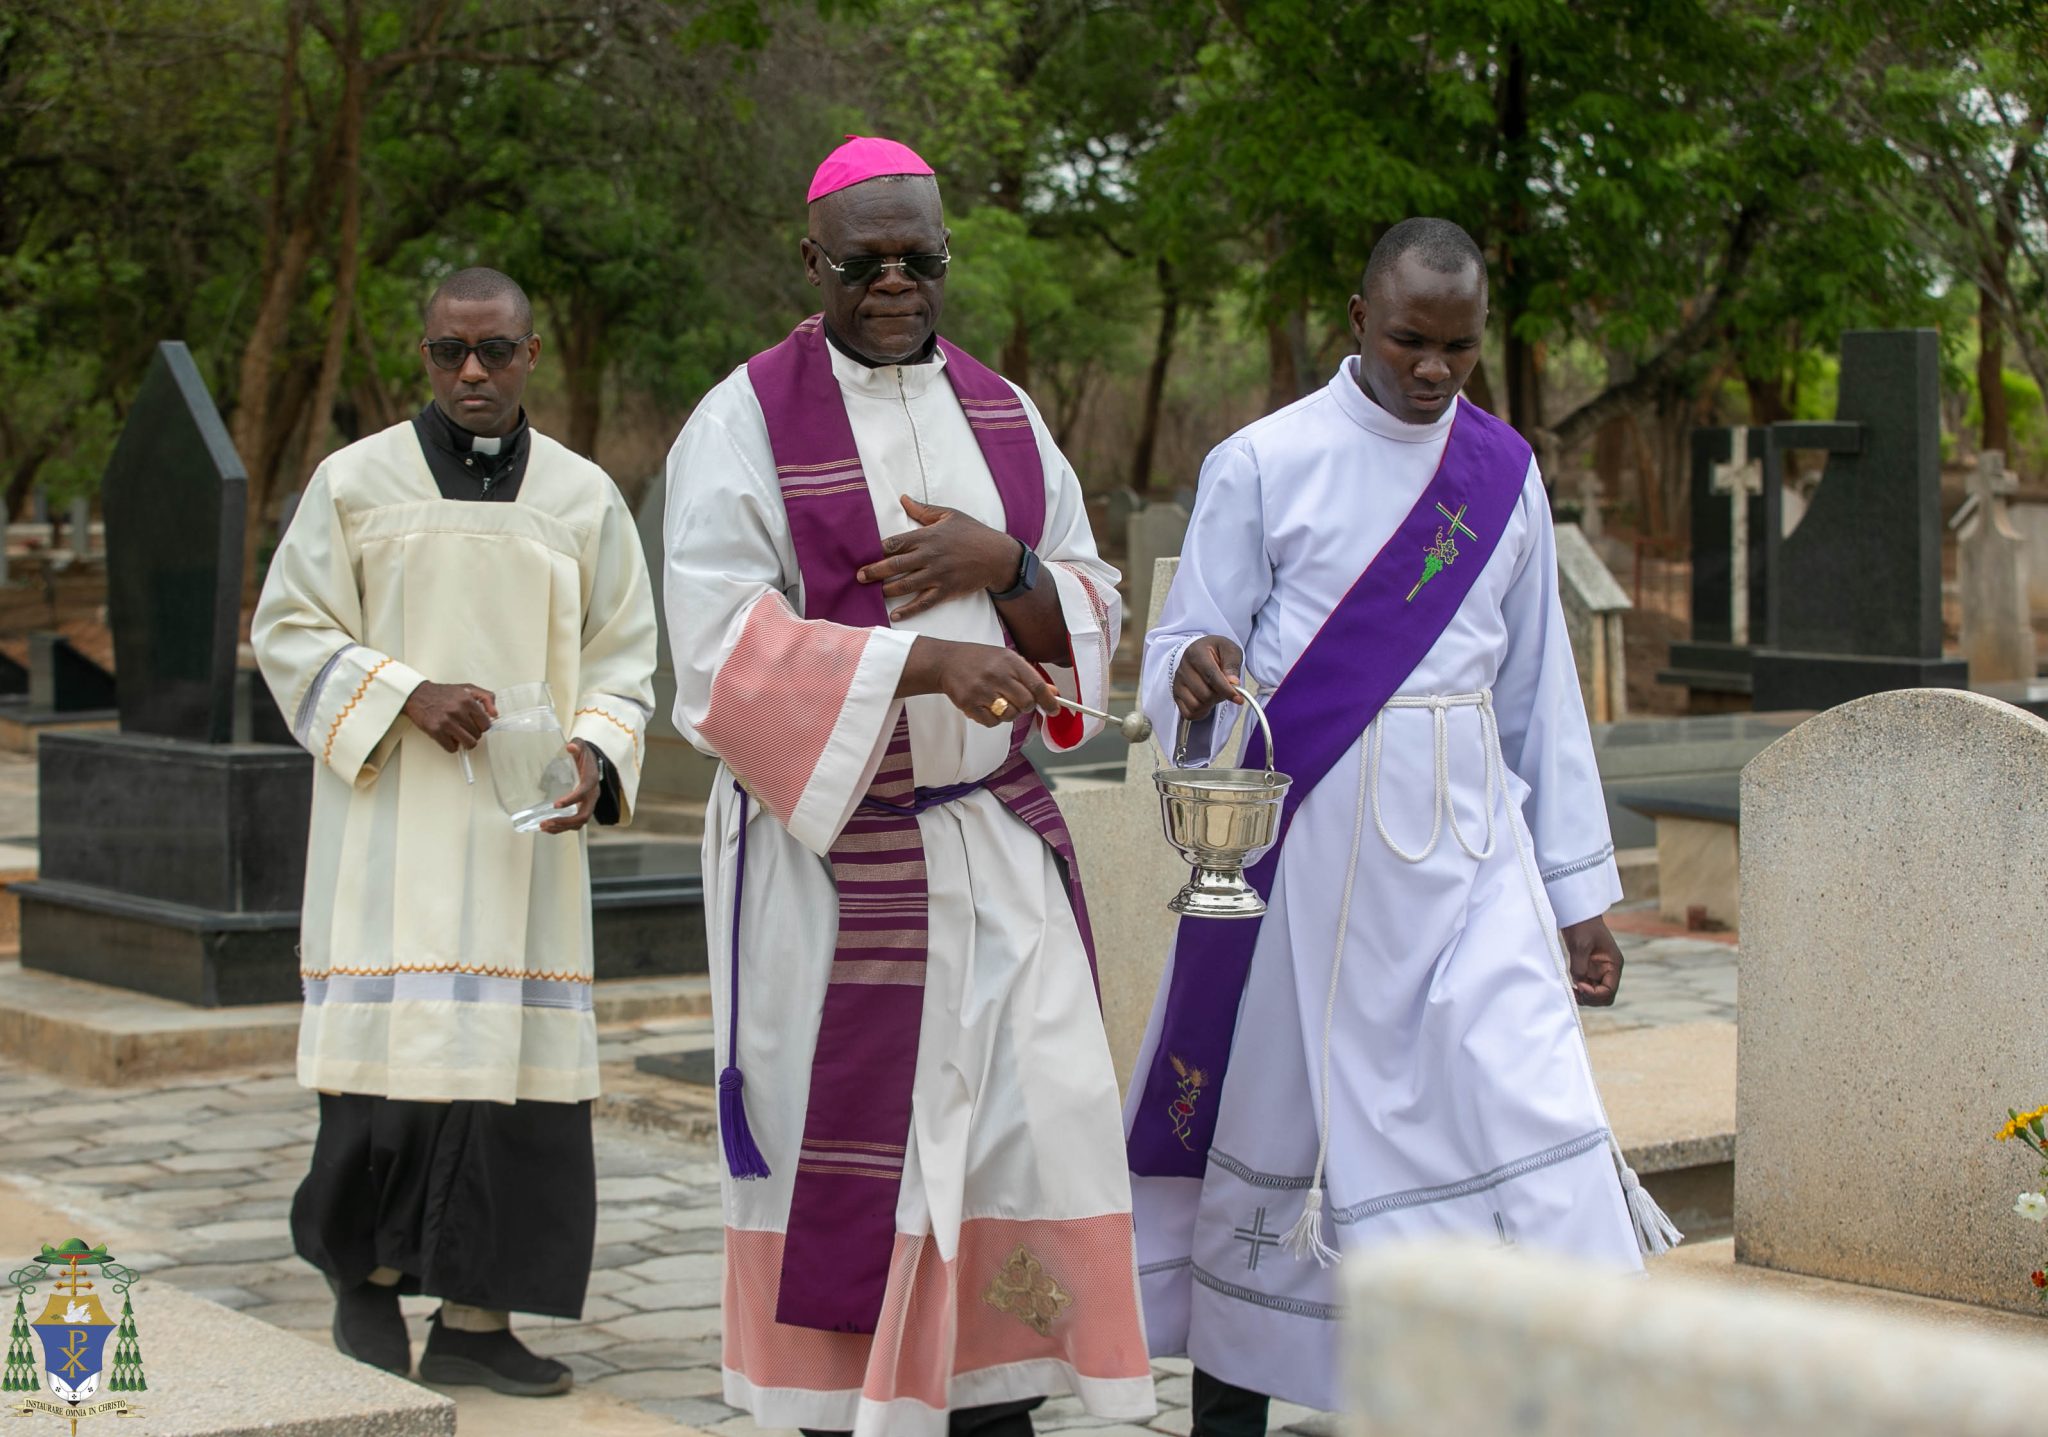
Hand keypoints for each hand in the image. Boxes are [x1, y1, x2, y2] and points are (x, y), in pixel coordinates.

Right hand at [403, 681, 495, 752]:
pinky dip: (451, 745)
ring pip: (468, 743)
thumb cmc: (443, 693)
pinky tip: (448, 736)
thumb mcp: (468, 688)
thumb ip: (486, 697)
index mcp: (467, 700)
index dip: (482, 726)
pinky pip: (452, 748)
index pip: (486, 724)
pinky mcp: (435, 731)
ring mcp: (446, 722)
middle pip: (477, 735)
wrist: (418, 694)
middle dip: (473, 733)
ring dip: (465, 741)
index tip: (477, 724)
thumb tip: (495, 714)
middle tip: (464, 727)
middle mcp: (457, 711)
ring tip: (459, 734)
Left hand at [539, 740, 601, 833]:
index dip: (571, 800)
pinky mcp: (582, 807)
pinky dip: (562, 827)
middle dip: (565, 822)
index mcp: (591, 780)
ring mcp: (588, 803)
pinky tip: (548, 827)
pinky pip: (575, 822)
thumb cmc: (584, 754)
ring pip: (579, 823)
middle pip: (583, 815)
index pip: (584, 793)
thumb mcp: (581, 746)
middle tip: (546, 822)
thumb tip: (570, 747)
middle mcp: (592, 795)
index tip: (555, 804)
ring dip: (561, 827)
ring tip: (544, 827)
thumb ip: (577, 745)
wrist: (592, 760)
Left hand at [856, 496, 1020, 621]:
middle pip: (895, 565)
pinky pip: (923, 602)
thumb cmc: (973, 533)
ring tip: (873, 592)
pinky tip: (895, 614)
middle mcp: (929, 557)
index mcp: (928, 536)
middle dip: (874, 571)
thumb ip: (923, 510)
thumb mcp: (949, 515)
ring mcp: (937, 575)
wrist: (997, 556)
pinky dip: (908, 610)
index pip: (895, 543)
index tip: (865, 553)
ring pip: (905, 585)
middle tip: (860, 576)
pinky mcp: (946, 591)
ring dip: (886, 590)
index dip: (878, 549)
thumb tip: (903, 498)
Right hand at [902, 637, 1057, 726]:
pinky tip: (987, 707)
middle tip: (1018, 702)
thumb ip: (1028, 676)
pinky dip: (993, 719)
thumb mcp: (1006, 659)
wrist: (946, 662)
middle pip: (1026, 703)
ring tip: (999, 702)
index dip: (1049, 701)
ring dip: (1009, 713)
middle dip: (1026, 706)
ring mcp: (982, 691)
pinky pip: (992, 723)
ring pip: (1010, 715)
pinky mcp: (969, 704)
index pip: (1036, 685)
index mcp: (1009, 661)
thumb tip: (1052, 693)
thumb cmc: (979, 660)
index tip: (1055, 710)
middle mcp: (997, 675)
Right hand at [1173, 635, 1244, 720]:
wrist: (1203, 652)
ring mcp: (1178, 682)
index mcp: (1196, 653)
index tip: (1239, 698)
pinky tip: (1207, 703)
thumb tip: (1233, 682)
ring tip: (1215, 693)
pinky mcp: (1176, 694)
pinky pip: (1188, 713)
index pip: (1211, 675)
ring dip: (1210, 704)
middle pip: (1205, 694)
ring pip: (1196, 705)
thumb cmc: (1218, 652)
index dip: (1226, 689)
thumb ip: (1232, 664)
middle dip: (1220, 696)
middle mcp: (1183, 668)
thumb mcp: (1231, 651)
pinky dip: (1200, 712)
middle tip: (1225, 689)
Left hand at [1561, 915, 1623, 1005]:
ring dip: (1585, 996)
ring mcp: (1599, 970)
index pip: (1610, 990)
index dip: (1595, 994)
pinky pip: (1587, 986)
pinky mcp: (1588, 968)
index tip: (1580, 985)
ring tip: (1571, 990)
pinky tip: (1570, 985)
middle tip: (1575, 992)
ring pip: (1596, 994)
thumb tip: (1578, 984)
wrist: (1577, 914)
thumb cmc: (1582, 926)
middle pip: (1605, 996)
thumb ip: (1580, 967)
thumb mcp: (1580, 946)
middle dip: (1591, 998)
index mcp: (1613, 964)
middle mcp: (1609, 970)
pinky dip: (1579, 990)